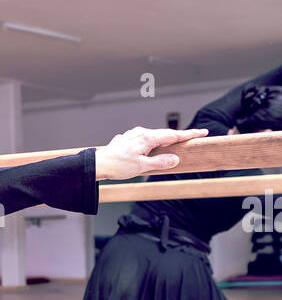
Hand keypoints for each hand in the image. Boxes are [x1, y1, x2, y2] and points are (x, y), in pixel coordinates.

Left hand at [94, 127, 208, 180]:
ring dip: (165, 140)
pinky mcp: (128, 139)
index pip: (173, 135)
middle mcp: (141, 132)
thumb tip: (175, 159)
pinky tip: (153, 148)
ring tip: (176, 143)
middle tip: (194, 137)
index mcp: (147, 137)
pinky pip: (145, 139)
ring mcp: (133, 134)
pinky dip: (153, 143)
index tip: (202, 132)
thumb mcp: (142, 167)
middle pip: (165, 134)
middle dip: (179, 136)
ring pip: (154, 136)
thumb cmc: (118, 166)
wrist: (97, 164)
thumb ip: (160, 163)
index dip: (189, 134)